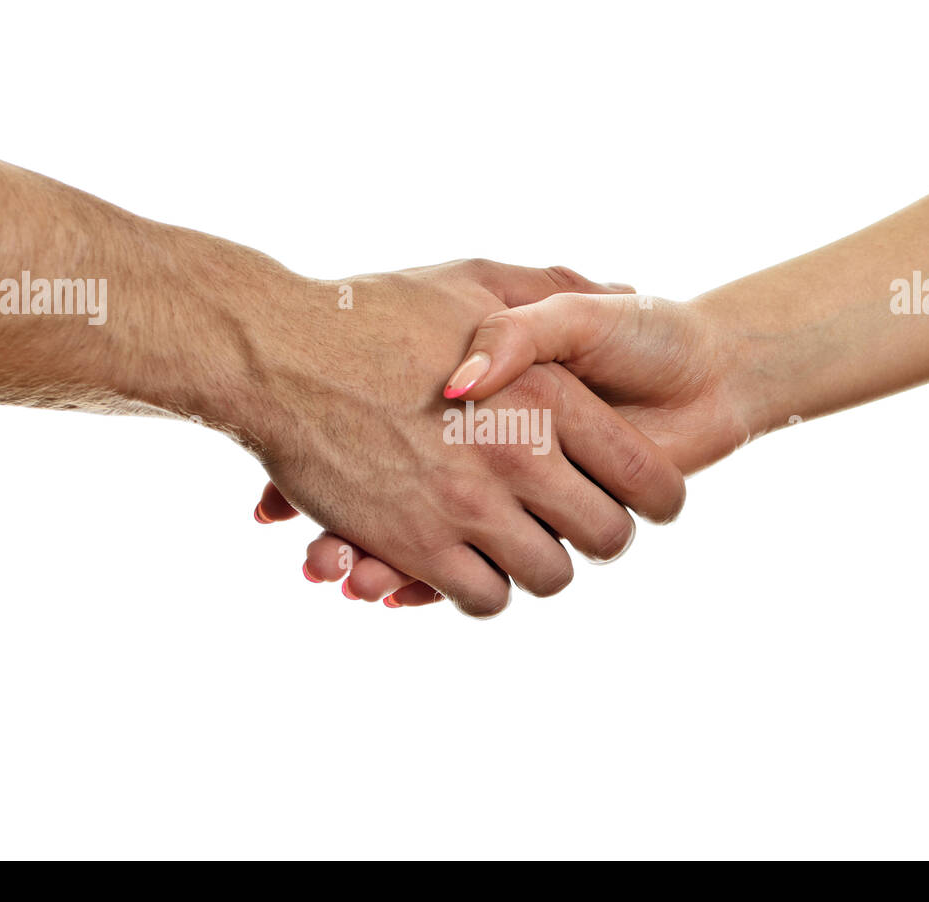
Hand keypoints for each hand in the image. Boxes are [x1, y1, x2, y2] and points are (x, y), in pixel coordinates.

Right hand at [225, 261, 686, 615]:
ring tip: (519, 543)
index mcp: (545, 393)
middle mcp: (516, 454)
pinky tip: (469, 561)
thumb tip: (627, 288)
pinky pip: (482, 598)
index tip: (641, 501)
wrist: (273, 350)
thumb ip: (554, 287)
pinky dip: (482, 589)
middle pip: (606, 539)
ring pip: (547, 577)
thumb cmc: (374, 310)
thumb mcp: (475, 277)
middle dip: (598, 538)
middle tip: (576, 527)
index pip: (643, 477)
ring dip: (538, 567)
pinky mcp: (414, 546)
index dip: (655, 498)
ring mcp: (464, 506)